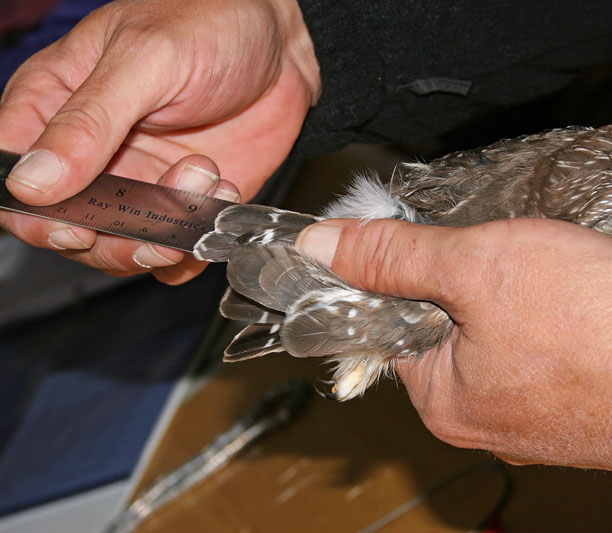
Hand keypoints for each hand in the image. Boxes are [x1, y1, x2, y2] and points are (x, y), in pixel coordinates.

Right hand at [0, 0, 319, 283]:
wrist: (282, 41)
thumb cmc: (208, 23)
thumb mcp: (144, 61)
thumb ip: (88, 122)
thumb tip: (31, 182)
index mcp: (55, 106)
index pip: (12, 176)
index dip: (33, 213)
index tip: (73, 224)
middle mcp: (92, 153)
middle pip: (66, 226)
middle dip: (110, 236)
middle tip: (154, 226)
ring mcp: (140, 180)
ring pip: (122, 244)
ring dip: (162, 233)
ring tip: (205, 179)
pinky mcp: (185, 200)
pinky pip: (176, 248)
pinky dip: (195, 245)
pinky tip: (221, 203)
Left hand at [296, 217, 611, 471]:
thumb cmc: (588, 323)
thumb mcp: (475, 267)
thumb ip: (394, 256)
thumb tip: (319, 246)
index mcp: (442, 402)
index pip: (391, 328)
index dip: (404, 274)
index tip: (431, 244)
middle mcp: (483, 423)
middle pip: (447, 333)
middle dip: (470, 284)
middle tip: (508, 256)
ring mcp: (535, 422)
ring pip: (500, 339)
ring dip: (515, 299)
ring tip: (552, 276)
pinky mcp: (578, 411)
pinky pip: (544, 354)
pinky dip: (552, 322)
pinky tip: (577, 302)